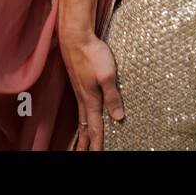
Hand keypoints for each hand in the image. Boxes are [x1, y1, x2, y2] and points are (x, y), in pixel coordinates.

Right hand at [59, 29, 124, 149]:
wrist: (76, 38)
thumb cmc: (93, 55)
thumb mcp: (108, 76)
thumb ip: (113, 97)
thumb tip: (118, 118)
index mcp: (91, 100)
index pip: (94, 128)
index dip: (97, 144)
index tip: (98, 156)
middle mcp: (83, 99)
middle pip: (84, 127)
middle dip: (84, 144)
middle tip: (84, 155)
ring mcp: (80, 92)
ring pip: (80, 119)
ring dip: (81, 134)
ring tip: (81, 145)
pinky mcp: (80, 84)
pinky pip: (80, 109)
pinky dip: (80, 120)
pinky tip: (83, 118)